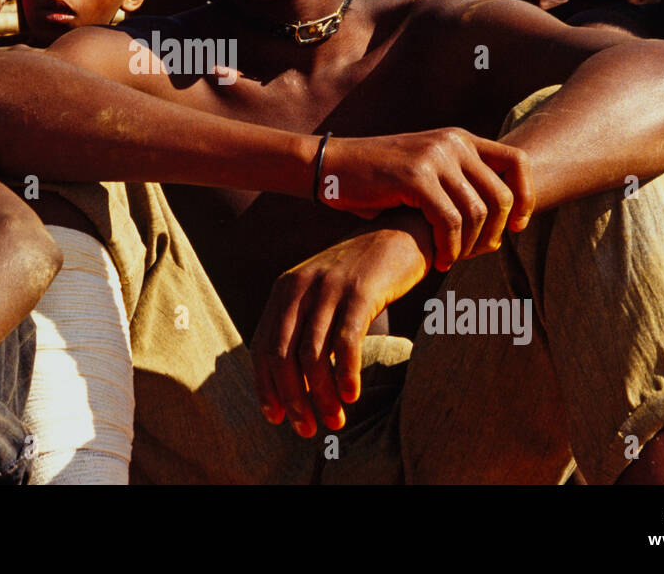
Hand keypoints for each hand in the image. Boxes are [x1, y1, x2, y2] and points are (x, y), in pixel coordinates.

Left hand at [251, 225, 427, 435]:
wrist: (400, 234)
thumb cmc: (362, 276)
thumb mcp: (322, 294)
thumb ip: (303, 327)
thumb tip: (292, 384)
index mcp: (285, 290)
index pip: (262, 347)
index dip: (266, 387)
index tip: (276, 418)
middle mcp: (300, 286)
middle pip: (282, 355)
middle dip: (293, 398)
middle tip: (308, 429)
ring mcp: (329, 288)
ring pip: (312, 354)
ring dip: (320, 395)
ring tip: (335, 420)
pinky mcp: (360, 291)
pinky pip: (345, 341)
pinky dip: (345, 374)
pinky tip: (351, 395)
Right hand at [318, 129, 533, 268]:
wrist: (330, 166)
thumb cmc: (375, 179)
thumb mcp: (423, 172)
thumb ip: (457, 187)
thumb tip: (495, 228)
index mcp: (459, 139)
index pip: (517, 161)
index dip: (526, 198)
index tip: (514, 227)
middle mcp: (452, 143)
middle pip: (503, 194)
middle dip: (495, 232)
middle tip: (475, 254)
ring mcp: (434, 158)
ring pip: (477, 212)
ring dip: (469, 246)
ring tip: (451, 259)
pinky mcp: (414, 177)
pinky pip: (449, 222)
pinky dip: (449, 248)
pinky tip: (437, 260)